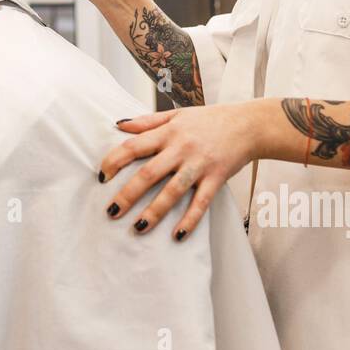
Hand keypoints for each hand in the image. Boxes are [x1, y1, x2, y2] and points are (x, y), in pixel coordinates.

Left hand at [100, 101, 268, 239]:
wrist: (248, 124)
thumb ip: (147, 121)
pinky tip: (177, 235)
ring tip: (138, 227)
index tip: (102, 176)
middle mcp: (181, 148)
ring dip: (154, 211)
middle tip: (111, 211)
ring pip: (172, 191)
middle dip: (128, 194)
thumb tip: (118, 125)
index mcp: (168, 132)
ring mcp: (199, 165)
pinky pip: (201, 202)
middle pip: (149, 173)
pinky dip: (190, 220)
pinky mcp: (216, 178)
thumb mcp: (176, 114)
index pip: (134, 146)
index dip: (115, 160)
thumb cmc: (210, 119)